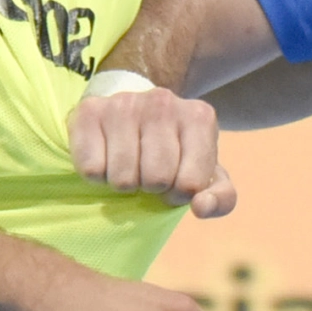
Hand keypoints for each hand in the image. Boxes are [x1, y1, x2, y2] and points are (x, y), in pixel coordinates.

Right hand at [71, 85, 235, 218]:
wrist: (134, 113)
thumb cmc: (175, 153)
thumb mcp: (206, 174)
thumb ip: (221, 198)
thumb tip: (201, 208)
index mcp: (199, 117)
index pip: (190, 185)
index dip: (179, 193)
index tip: (175, 179)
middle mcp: (163, 102)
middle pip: (156, 180)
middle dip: (151, 187)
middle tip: (148, 171)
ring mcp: (125, 103)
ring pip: (122, 178)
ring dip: (124, 184)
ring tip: (129, 165)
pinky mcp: (90, 111)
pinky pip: (91, 170)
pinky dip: (98, 176)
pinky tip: (107, 157)